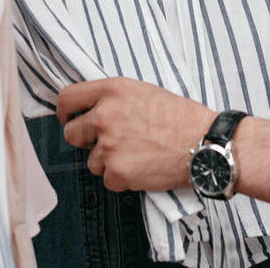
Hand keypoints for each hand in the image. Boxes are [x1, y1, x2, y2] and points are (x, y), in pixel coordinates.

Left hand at [57, 78, 215, 191]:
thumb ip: (113, 98)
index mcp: (112, 90)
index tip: (70, 119)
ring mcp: (109, 144)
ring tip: (137, 154)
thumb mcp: (143, 91)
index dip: (65, 112)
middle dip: (86, 141)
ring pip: (91, 161)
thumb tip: (90, 109)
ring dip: (109, 162)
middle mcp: (105, 115)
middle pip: (71, 134)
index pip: (67, 98)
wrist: (204, 143)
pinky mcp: (117, 171)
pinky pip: (107, 180)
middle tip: (109, 143)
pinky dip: (122, 179)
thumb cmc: (180, 117)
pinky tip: (143, 167)